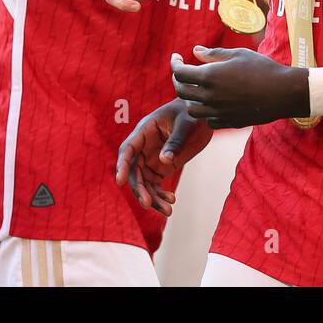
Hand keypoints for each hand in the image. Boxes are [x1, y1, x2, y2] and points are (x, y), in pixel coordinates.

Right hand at [114, 99, 212, 214]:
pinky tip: (171, 201)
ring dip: (152, 198)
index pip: (128, 150)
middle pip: (135, 172)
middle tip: (148, 204)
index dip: (122, 165)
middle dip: (140, 189)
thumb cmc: (192, 112)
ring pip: (145, 182)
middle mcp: (144, 147)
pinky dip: (161, 195)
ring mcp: (152, 159)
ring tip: (167, 210)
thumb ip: (175, 141)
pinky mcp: (163, 167)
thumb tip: (164, 161)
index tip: (120, 181)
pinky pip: (156, 185)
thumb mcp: (186, 123)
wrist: (202, 114)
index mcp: (144, 131)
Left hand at [171, 48, 306, 127]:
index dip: (174, 64)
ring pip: (191, 110)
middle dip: (178, 80)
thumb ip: (214, 54)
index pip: (180, 73)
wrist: (283, 92)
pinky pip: (208, 120)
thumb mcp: (238, 54)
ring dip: (190, 99)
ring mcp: (218, 111)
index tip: (176, 57)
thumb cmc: (263, 68)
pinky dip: (206, 112)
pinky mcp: (228, 122)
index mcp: (210, 76)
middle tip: (183, 72)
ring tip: (198, 89)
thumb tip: (195, 51)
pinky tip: (214, 103)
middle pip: (181, 91)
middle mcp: (210, 96)